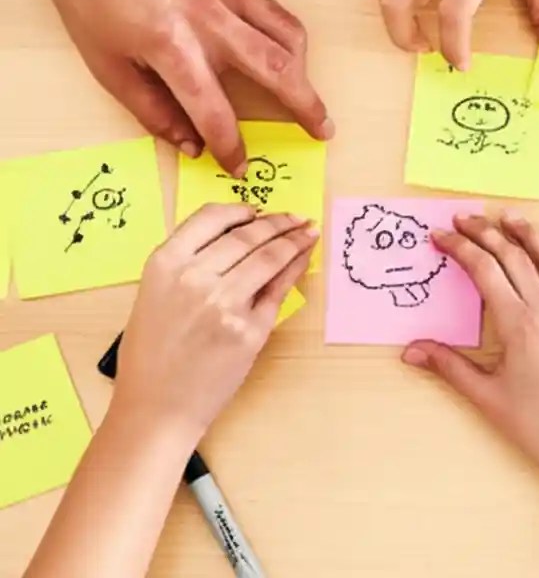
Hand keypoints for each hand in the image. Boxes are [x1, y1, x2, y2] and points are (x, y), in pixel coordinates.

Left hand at [46, 0, 330, 174]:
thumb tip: (193, 145)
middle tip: (323, 129)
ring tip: (303, 92)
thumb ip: (155, 112)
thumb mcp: (110, 71)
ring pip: (288, 35)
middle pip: (276, 68)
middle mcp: (207, 18)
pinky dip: (288, 39)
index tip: (238, 166)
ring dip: (303, 70)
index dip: (230, 146)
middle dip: (305, 105)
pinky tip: (284, 56)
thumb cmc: (93, 8)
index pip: (214, 110)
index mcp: (170, 47)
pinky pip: (276, 12)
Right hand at [114, 205, 316, 438]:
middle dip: (276, 222)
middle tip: (295, 217)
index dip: (238, 210)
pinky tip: (303, 258)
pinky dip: (295, 268)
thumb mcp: (154, 297)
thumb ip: (186, 266)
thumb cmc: (151, 357)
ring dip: (294, 239)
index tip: (256, 210)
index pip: (209, 218)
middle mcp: (195, 277)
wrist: (157, 408)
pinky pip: (279, 289)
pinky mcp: (251, 329)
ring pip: (269, 257)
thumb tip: (233, 240)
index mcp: (164, 264)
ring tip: (308, 232)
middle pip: (245, 235)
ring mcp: (225, 303)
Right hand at [400, 213, 538, 489]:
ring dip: (533, 237)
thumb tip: (411, 350)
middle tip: (465, 217)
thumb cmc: (537, 424)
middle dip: (488, 232)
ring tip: (515, 219)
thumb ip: (449, 367)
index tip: (440, 236)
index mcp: (519, 322)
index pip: (485, 270)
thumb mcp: (486, 397)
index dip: (461, 248)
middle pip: (517, 256)